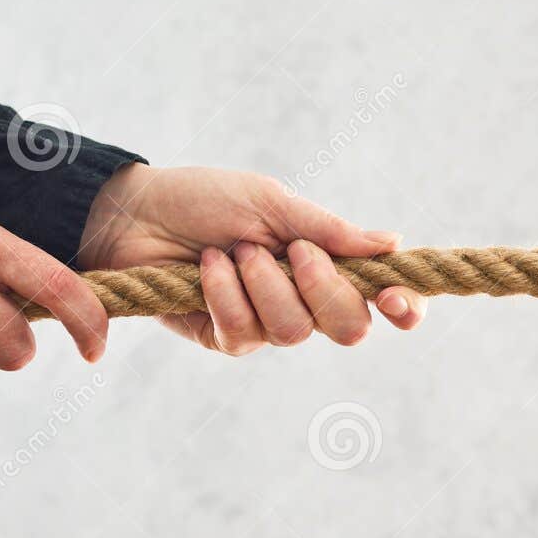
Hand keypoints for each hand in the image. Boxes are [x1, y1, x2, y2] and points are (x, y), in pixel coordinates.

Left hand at [77, 164, 424, 354]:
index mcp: (325, 263)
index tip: (396, 297)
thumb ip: (329, 230)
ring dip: (265, 284)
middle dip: (324, 289)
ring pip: (293, 331)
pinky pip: (243, 332)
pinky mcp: (224, 338)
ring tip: (235, 249)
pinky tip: (208, 266)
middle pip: (348, 327)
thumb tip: (392, 244)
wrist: (136, 212)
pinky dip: (226, 293)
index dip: (402, 307)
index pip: (379, 299)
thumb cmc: (207, 199)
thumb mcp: (272, 203)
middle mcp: (303, 300)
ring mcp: (265, 323)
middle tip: (295, 251)